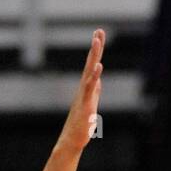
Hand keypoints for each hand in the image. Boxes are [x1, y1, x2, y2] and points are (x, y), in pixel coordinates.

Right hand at [55, 28, 104, 155]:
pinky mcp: (86, 104)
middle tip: (99, 30)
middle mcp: (84, 88)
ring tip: (96, 41)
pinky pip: (90, 87)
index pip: (92, 64)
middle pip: (91, 63)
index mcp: (87, 87)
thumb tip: (97, 82)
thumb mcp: (91, 104)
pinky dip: (94, 76)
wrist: (72, 140)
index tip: (98, 34)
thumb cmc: (81, 124)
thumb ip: (94, 91)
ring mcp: (84, 95)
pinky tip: (98, 66)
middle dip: (95, 47)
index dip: (96, 50)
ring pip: (89, 71)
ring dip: (94, 56)